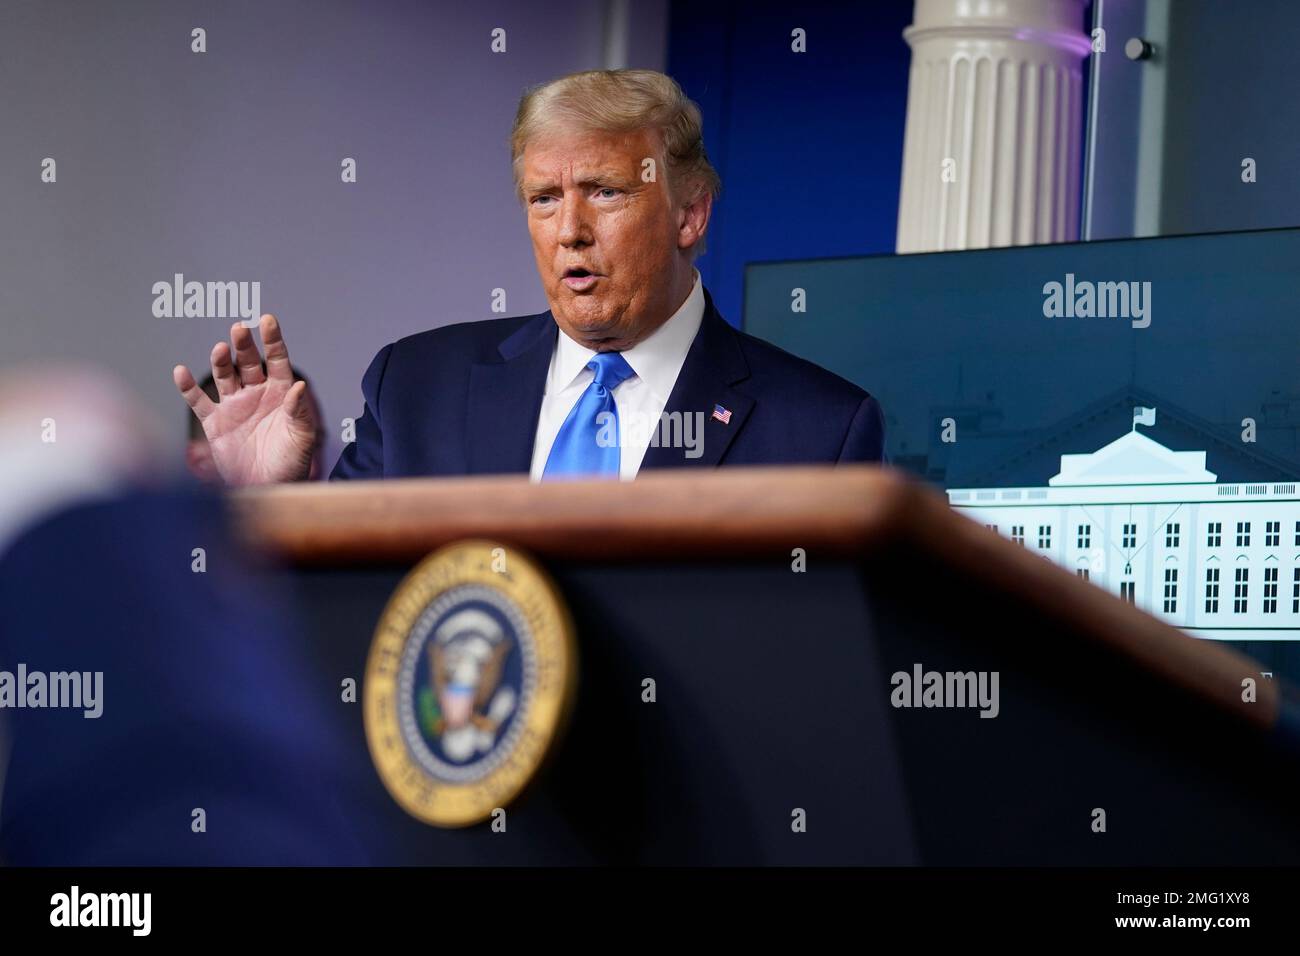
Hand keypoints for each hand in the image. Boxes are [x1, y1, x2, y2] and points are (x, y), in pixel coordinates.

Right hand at [173, 314, 317, 485]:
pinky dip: (188, 386)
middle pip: (248, 362)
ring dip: (221, 361)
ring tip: (220, 348)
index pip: (277, 360)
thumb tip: (299, 386)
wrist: (267, 488)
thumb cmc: (291, 464)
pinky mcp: (214, 421)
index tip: (267, 320)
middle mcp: (256, 393)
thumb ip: (299, 412)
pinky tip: (181, 371)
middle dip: (244, 345)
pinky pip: (198, 400)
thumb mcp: (302, 438)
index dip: (273, 340)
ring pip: (225, 375)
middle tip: (239, 328)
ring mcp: (234, 405)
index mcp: (281, 393)